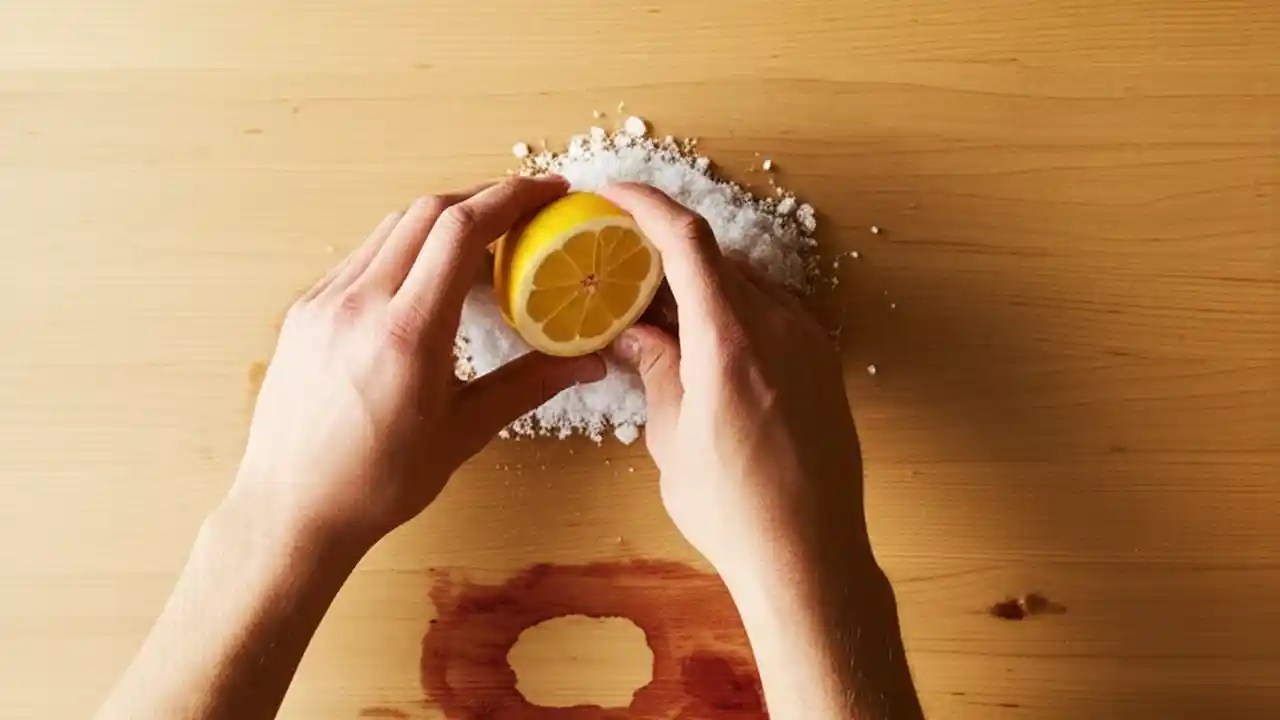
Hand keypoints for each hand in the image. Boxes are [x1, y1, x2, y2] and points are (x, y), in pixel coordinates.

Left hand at [232, 176, 604, 546]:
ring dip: (442, 220)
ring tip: (483, 244)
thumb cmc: (377, 482)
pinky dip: (404, 248)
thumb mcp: (463, 432)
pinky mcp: (304, 312)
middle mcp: (359, 303)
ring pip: (391, 227)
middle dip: (483, 199)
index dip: (512, 198)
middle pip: (428, 211)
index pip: (462, 229)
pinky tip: (427, 277)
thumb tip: (588, 362)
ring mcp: (323, 302)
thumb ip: (528, 384)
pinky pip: (362, 256)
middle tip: (526, 211)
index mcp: (406, 332)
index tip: (549, 192)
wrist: (291, 510)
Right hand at [602, 184, 921, 718]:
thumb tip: (631, 333)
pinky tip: (706, 344)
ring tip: (660, 314)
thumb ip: (655, 370)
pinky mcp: (824, 361)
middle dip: (664, 253)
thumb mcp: (673, 437)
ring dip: (700, 284)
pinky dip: (733, 309)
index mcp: (728, 340)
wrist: (809, 552)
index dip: (646, 204)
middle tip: (622, 269)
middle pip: (714, 257)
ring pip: (745, 282)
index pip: (687, 240)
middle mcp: (777, 326)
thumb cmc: (734, 509)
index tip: (612, 192)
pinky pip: (772, 310)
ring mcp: (808, 341)